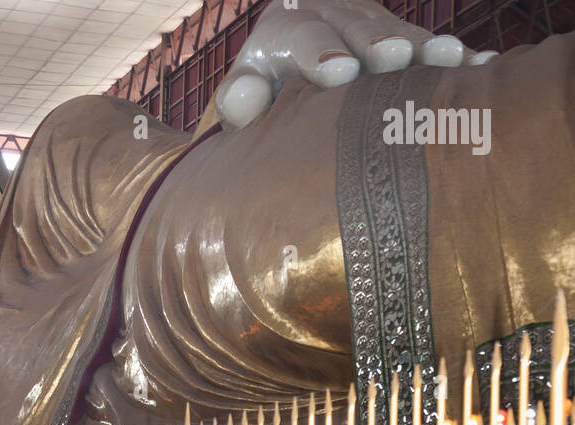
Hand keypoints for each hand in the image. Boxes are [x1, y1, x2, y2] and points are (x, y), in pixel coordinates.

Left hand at [216, 0, 497, 129]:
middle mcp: (337, 20)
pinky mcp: (404, 44)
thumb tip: (243, 102)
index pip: (305, 37)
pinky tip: (486, 67)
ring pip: (403, 36)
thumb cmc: (268, 82)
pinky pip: (431, 51)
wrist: (294, 41)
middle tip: (396, 57)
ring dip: (426, 50)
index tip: (339, 70)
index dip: (321, 52)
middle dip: (380, 43)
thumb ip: (241, 95)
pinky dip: (459, 61)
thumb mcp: (247, 83)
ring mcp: (375, 29)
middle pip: (361, 29)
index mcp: (292, 29)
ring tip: (451, 61)